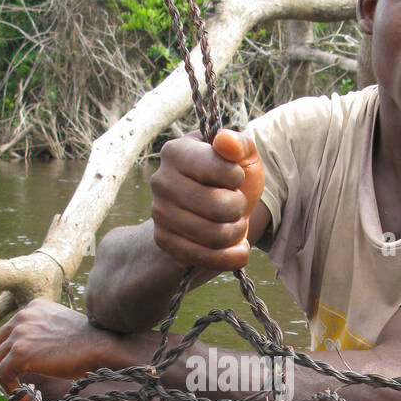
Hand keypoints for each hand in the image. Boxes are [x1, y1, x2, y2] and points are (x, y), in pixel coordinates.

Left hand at [0, 300, 122, 395]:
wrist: (100, 346)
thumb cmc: (89, 343)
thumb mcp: (60, 331)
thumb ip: (41, 336)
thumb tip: (32, 357)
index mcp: (32, 308)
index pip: (9, 332)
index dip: (10, 354)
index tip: (20, 372)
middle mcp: (22, 315)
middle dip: (4, 366)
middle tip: (16, 384)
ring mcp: (19, 333)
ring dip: (8, 381)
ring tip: (24, 395)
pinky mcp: (19, 352)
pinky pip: (2, 374)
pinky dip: (10, 389)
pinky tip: (26, 400)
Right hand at [150, 127, 264, 271]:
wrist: (208, 210)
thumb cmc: (227, 179)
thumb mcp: (241, 156)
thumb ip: (239, 144)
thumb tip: (226, 142)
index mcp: (176, 152)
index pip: (221, 169)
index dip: (237, 177)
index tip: (235, 176)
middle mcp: (161, 181)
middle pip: (219, 207)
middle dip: (239, 207)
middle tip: (237, 204)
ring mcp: (159, 213)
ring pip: (215, 235)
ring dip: (237, 232)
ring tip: (235, 223)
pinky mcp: (164, 241)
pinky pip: (207, 258)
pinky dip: (232, 256)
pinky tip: (238, 247)